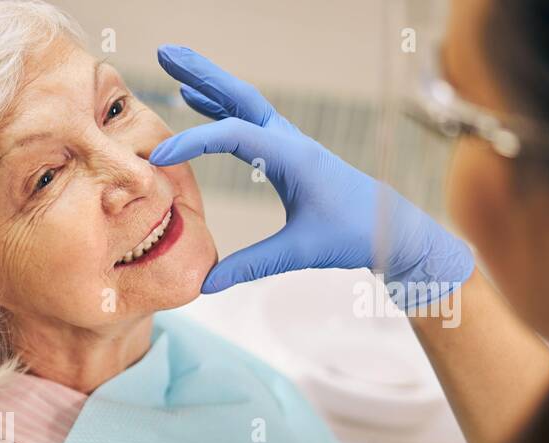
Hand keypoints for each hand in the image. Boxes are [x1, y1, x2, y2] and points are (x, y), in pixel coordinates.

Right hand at [149, 45, 473, 307]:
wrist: (388, 227)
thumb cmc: (350, 235)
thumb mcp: (299, 252)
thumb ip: (251, 266)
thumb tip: (206, 284)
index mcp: (292, 156)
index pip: (233, 135)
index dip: (193, 142)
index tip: (160, 157)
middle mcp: (288, 139)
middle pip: (238, 95)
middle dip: (201, 72)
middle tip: (165, 51)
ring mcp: (286, 140)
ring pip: (241, 101)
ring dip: (207, 82)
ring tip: (173, 64)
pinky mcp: (285, 149)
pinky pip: (245, 118)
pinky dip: (218, 106)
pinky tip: (197, 99)